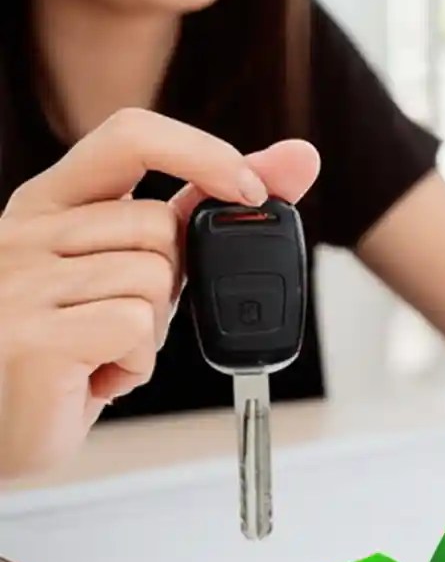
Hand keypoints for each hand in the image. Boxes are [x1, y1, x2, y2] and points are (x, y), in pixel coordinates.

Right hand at [0, 109, 319, 477]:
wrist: (1, 426)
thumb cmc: (74, 344)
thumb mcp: (134, 265)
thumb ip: (206, 209)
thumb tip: (298, 157)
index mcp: (49, 203)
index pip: (131, 136)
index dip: (201, 152)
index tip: (249, 185)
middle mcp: (24, 232)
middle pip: (160, 227)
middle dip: (170, 283)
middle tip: (123, 319)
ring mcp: (21, 283)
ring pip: (155, 279)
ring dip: (151, 330)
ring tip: (102, 350)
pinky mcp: (33, 338)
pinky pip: (136, 329)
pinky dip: (136, 364)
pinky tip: (96, 376)